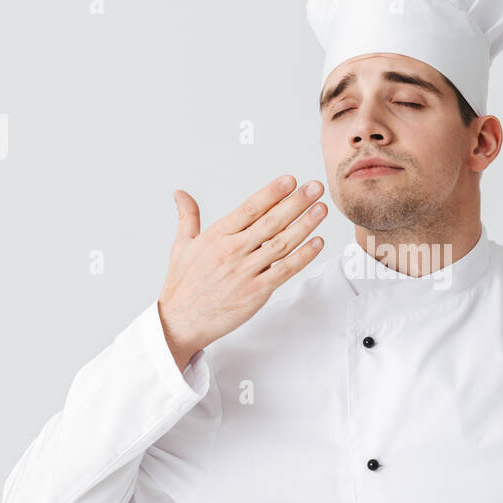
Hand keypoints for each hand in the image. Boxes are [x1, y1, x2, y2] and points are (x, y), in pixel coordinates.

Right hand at [159, 175, 327, 367]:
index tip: (290, 180)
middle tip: (315, 187)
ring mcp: (245, 272)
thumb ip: (187, 217)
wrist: (181, 322)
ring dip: (305, 225)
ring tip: (321, 209)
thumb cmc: (183, 286)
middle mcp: (233, 251)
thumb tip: (181, 194)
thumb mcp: (181, 246)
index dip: (272, 192)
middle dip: (296, 202)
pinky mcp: (256, 292)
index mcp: (216, 236)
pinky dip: (303, 256)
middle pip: (271, 222)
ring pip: (282, 243)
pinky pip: (284, 270)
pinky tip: (317, 243)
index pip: (249, 208)